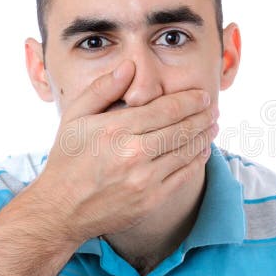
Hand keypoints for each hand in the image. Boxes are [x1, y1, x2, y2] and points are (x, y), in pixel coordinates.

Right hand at [27, 59, 218, 242]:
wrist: (61, 209)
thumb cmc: (67, 159)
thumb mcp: (75, 117)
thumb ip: (103, 89)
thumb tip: (129, 66)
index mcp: (116, 129)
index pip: (166, 109)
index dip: (190, 100)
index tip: (202, 95)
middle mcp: (133, 153)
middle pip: (182, 129)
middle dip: (203, 116)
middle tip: (213, 108)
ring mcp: (144, 179)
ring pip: (187, 152)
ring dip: (205, 136)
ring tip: (213, 125)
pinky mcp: (151, 200)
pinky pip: (183, 175)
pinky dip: (197, 160)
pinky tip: (202, 150)